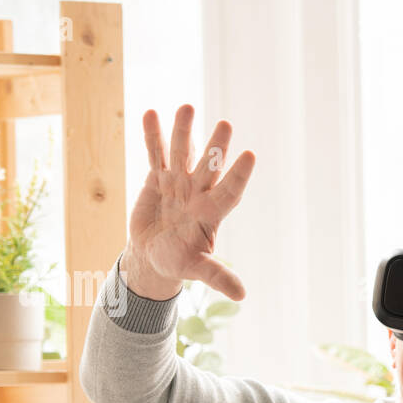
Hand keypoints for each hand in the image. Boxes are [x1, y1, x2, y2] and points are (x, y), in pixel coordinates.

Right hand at [122, 104, 256, 300]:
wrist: (153, 256)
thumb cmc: (179, 263)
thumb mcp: (197, 270)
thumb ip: (217, 276)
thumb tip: (242, 295)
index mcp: (211, 213)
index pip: (230, 190)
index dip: (238, 174)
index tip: (250, 155)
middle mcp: (198, 193)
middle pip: (209, 166)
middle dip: (216, 146)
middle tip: (226, 124)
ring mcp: (178, 183)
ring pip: (182, 153)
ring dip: (183, 132)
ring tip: (186, 107)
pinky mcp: (157, 178)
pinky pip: (154, 154)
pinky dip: (152, 136)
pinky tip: (151, 114)